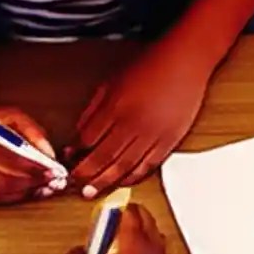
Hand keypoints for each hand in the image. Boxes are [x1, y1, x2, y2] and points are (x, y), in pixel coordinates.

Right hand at [0, 104, 57, 204]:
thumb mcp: (9, 114)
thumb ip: (32, 131)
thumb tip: (49, 155)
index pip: (12, 157)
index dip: (35, 168)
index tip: (53, 170)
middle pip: (5, 178)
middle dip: (33, 183)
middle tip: (52, 183)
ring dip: (23, 193)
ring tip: (41, 189)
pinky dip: (9, 198)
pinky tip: (23, 193)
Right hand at [55, 204, 165, 253]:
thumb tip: (79, 253)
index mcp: (135, 248)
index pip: (129, 209)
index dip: (110, 208)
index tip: (97, 215)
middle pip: (145, 219)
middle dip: (124, 217)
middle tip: (101, 230)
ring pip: (151, 239)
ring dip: (131, 237)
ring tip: (107, 252)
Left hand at [69, 38, 211, 197]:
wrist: (185, 61)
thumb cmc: (149, 67)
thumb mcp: (111, 82)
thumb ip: (93, 109)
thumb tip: (79, 134)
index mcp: (115, 108)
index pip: (88, 138)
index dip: (75, 152)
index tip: (68, 158)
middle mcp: (132, 125)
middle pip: (103, 157)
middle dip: (86, 174)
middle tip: (74, 184)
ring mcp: (152, 135)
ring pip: (124, 166)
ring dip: (105, 181)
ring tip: (91, 192)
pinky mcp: (169, 141)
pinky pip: (148, 166)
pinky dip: (133, 177)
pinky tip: (121, 182)